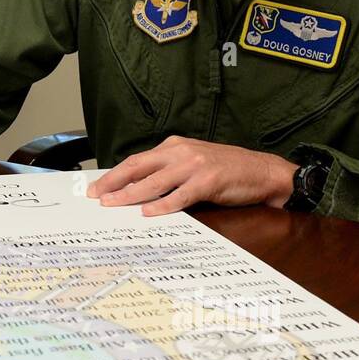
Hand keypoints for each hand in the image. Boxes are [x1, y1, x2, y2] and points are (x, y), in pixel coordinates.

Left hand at [85, 135, 296, 216]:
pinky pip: (180, 195)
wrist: (262, 171)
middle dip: (113, 182)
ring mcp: (195, 166)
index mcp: (174, 146)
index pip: (137, 160)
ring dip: (130, 194)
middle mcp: (181, 152)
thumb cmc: (227, 170)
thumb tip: (137, 188)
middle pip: (138, 167)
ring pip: (154, 182)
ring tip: (113, 204)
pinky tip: (148, 213)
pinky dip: (162, 205)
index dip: (115, 174)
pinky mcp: (208, 181)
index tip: (97, 187)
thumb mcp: (193, 162)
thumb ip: (168, 171)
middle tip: (95, 197)